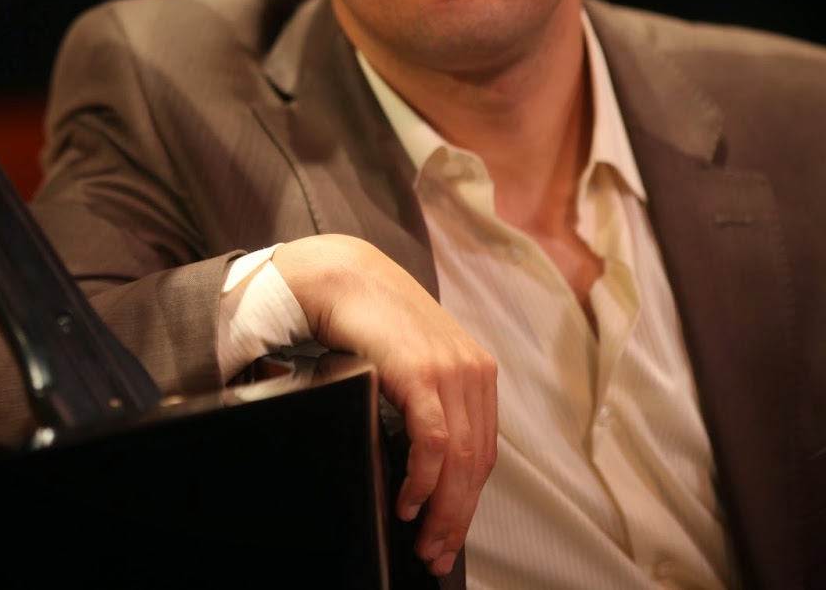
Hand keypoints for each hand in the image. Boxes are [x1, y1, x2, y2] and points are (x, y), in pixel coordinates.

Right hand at [273, 234, 496, 578]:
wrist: (340, 275)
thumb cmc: (366, 319)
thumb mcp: (410, 359)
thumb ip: (428, 398)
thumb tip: (424, 460)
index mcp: (475, 370)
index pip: (485, 451)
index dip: (470, 500)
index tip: (451, 533)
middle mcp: (472, 371)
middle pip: (478, 463)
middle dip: (458, 516)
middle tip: (437, 551)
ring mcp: (450, 370)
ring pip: (460, 459)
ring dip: (443, 509)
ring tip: (423, 537)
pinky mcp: (421, 372)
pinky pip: (434, 441)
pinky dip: (424, 480)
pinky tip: (408, 499)